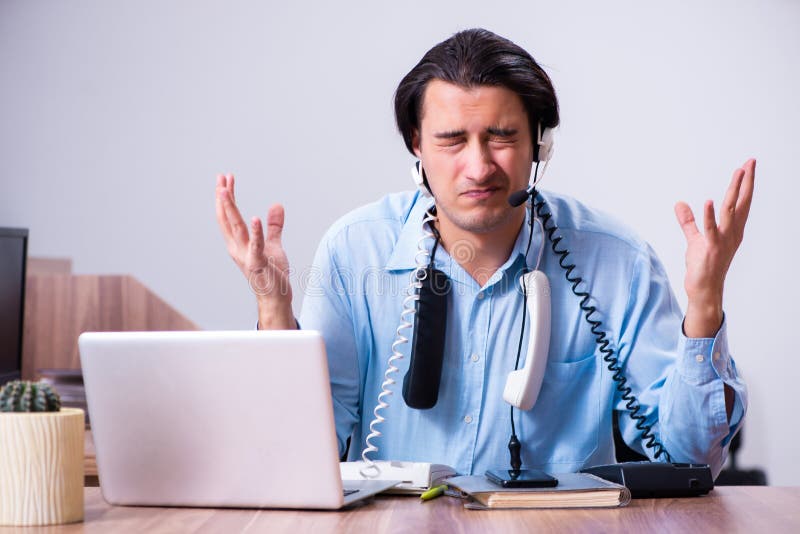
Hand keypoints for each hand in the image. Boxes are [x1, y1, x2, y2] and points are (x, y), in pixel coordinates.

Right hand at [215, 173, 295, 328]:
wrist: (276, 297)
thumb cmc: (272, 273)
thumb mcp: (274, 244)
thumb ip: (273, 225)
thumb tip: (276, 205)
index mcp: (239, 243)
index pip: (228, 217)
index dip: (226, 198)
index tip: (225, 179)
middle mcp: (237, 248)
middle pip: (227, 218)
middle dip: (224, 198)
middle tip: (221, 178)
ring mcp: (246, 256)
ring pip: (236, 228)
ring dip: (230, 208)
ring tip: (226, 190)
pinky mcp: (258, 263)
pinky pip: (256, 245)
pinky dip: (255, 232)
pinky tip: (255, 217)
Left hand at [674, 159, 754, 337]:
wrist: (704, 289)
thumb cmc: (703, 265)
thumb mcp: (695, 239)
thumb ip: (688, 221)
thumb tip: (680, 203)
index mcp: (732, 230)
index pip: (741, 202)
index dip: (745, 185)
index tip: (748, 166)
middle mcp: (732, 233)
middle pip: (742, 202)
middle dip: (746, 182)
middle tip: (750, 162)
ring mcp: (723, 240)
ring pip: (730, 211)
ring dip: (734, 191)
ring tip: (738, 172)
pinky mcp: (710, 248)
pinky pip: (710, 229)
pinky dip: (709, 215)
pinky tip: (708, 201)